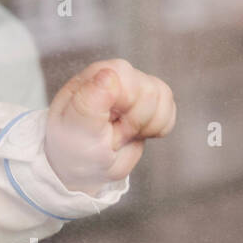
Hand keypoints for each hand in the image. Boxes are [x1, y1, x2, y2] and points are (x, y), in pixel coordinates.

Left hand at [45, 58, 176, 193]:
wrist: (81, 169)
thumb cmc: (73, 149)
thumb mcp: (76, 130)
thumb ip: (90, 101)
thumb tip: (108, 74)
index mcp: (94, 76)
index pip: (128, 79)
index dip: (125, 109)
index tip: (106, 127)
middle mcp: (115, 76)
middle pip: (150, 91)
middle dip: (135, 122)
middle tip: (111, 135)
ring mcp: (134, 89)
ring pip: (164, 97)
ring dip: (146, 125)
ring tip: (122, 135)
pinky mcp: (149, 104)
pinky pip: (169, 111)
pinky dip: (158, 128)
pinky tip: (137, 134)